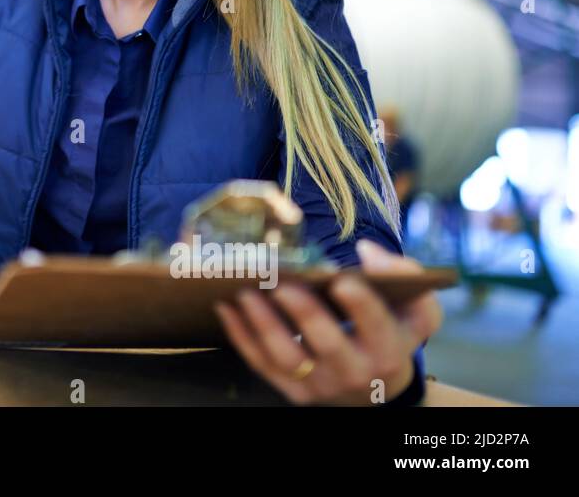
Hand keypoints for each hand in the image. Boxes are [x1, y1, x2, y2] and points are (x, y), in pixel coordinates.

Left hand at [214, 238, 442, 405]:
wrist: (378, 386)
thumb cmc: (393, 333)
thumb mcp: (416, 310)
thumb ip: (406, 276)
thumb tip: (367, 252)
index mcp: (388, 349)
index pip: (376, 327)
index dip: (361, 305)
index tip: (342, 280)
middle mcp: (355, 372)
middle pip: (327, 344)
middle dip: (304, 312)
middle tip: (281, 283)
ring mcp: (320, 385)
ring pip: (286, 357)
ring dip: (262, 324)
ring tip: (244, 292)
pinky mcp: (292, 390)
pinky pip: (260, 364)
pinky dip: (240, 336)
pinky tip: (226, 307)